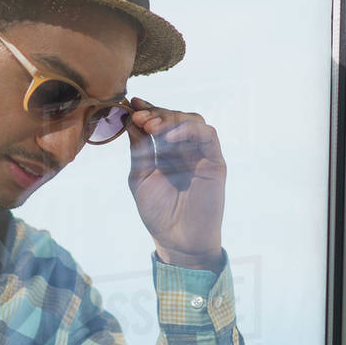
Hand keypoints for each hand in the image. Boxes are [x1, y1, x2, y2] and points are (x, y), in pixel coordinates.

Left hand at [127, 98, 225, 270]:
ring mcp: (202, 154)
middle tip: (140, 117)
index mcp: (166, 151)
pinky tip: (171, 135)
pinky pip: (207, 136)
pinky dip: (189, 130)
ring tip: (152, 126)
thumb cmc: (158, 212)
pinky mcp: (215, 162)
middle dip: (156, 113)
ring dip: (171, 119)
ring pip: (193, 121)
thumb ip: (138, 148)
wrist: (178, 240)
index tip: (131, 104)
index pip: (159, 122)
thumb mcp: (140, 176)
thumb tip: (130, 119)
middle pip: (175, 117)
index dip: (147, 110)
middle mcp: (186, 149)